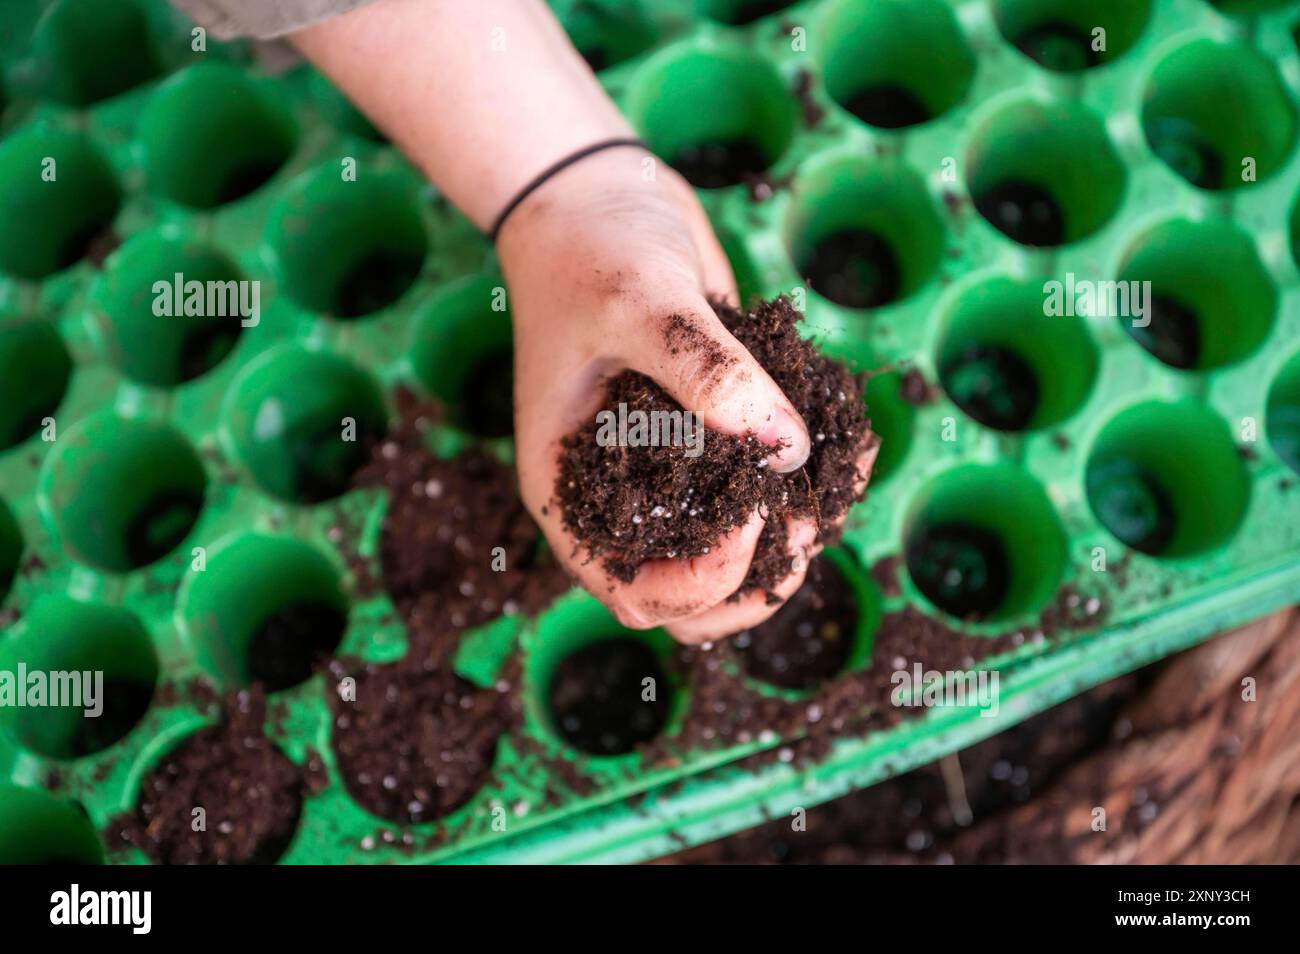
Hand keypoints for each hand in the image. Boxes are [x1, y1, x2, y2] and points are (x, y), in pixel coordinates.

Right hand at [501, 147, 875, 642]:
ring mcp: (668, 475)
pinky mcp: (714, 440)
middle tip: (809, 522)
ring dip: (794, 542)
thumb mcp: (642, 301)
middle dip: (758, 580)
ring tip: (840, 484)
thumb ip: (709, 374)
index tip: (752, 511)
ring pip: (736, 556)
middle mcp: (619, 500)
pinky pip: (763, 493)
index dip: (702, 580)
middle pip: (690, 600)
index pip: (635, 589)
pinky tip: (853, 447)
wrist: (602, 197)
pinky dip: (813, 486)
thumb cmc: (593, 249)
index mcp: (569, 493)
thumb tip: (789, 451)